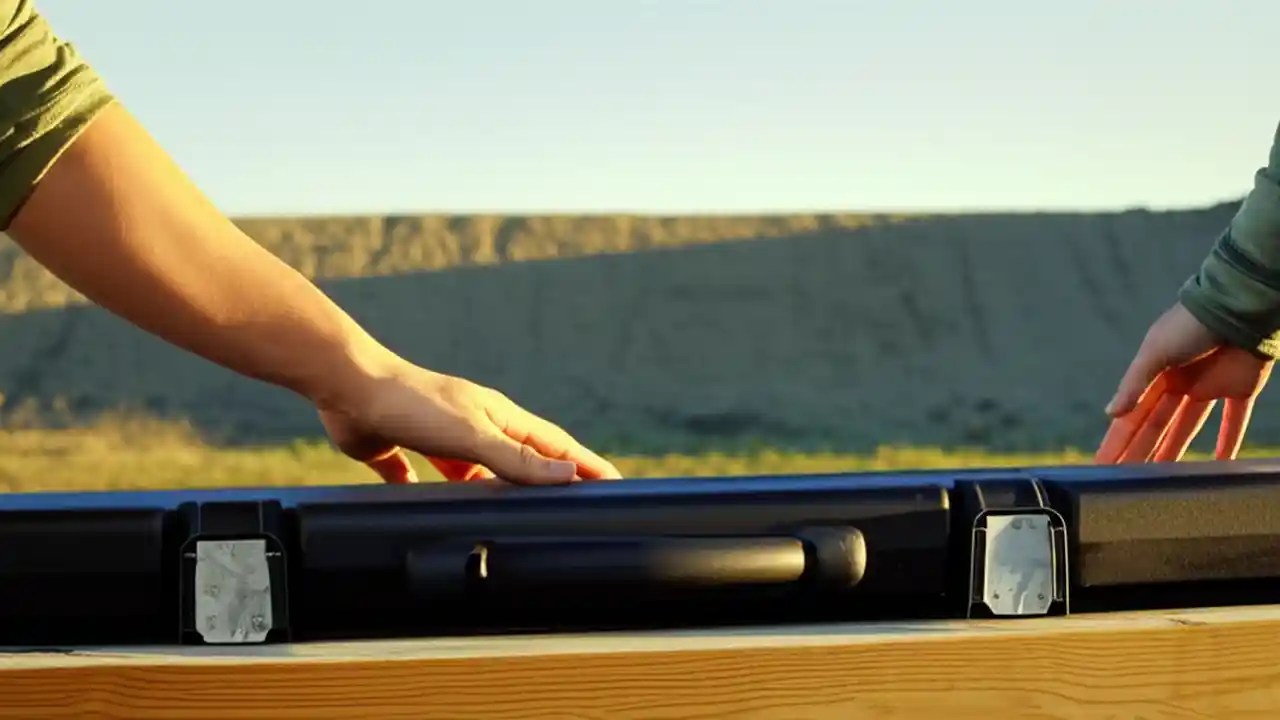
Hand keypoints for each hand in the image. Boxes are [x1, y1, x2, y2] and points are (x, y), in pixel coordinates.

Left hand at [316, 357, 622, 484]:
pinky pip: (423, 477)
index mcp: (498, 418)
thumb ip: (516, 458)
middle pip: (520, 459)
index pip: (553, 446)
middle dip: (547, 480)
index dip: (585, 465)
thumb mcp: (473, 435)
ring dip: (495, 491)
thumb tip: (568, 474)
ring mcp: (439, 437)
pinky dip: (433, 495)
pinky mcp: (403, 448)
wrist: (348, 387)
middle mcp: (473, 426)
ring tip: (514, 516)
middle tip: (574, 503)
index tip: (615, 482)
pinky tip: (433, 510)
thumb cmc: (413, 403)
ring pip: (476, 472)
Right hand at [1096, 302, 1273, 463]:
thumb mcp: (1155, 351)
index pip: (1130, 416)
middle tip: (1126, 480)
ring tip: (1164, 480)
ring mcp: (1208, 387)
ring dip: (1175, 451)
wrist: (1238, 307)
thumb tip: (1110, 413)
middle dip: (1140, 452)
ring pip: (1188, 427)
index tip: (1103, 466)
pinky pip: (1234, 419)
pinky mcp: (1238, 388)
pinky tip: (1224, 463)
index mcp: (1153, 374)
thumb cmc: (1189, 324)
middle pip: (1155, 426)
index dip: (1117, 441)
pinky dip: (1230, 440)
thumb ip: (1134, 384)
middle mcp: (1177, 384)